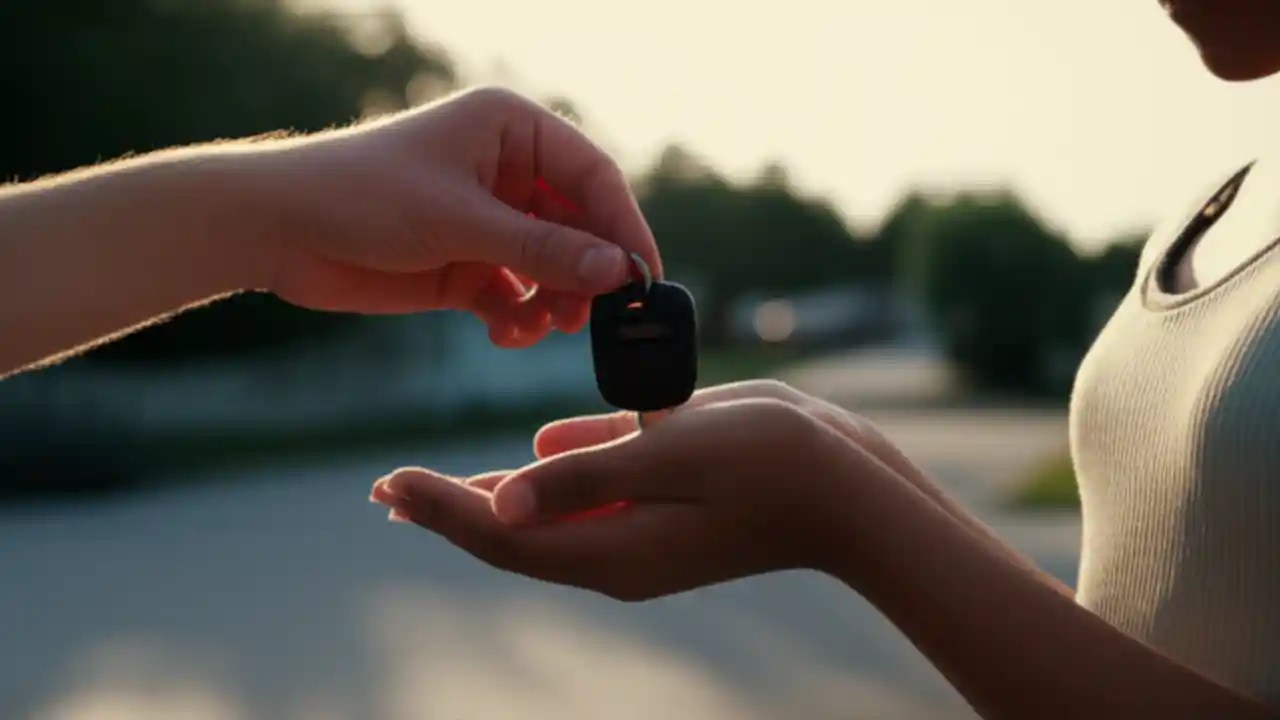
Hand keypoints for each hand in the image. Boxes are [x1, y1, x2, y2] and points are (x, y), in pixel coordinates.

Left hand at [237, 86, 659, 346]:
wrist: (276, 231)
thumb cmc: (362, 196)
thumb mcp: (461, 222)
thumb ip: (544, 250)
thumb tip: (619, 272)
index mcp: (512, 130)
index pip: (594, 176)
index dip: (623, 227)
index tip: (644, 278)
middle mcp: (508, 171)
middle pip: (579, 227)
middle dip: (587, 273)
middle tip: (593, 317)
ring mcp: (487, 221)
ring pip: (552, 266)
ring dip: (555, 300)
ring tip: (542, 326)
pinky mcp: (465, 264)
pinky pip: (516, 294)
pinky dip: (518, 317)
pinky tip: (504, 334)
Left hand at [369, 381, 905, 599]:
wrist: (852, 488)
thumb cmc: (770, 461)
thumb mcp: (673, 455)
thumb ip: (587, 475)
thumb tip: (502, 503)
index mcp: (612, 548)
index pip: (503, 535)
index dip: (441, 508)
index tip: (388, 483)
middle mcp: (618, 548)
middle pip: (512, 532)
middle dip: (447, 507)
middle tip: (386, 489)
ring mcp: (643, 529)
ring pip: (546, 512)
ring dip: (489, 494)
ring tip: (430, 484)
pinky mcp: (665, 504)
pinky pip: (592, 491)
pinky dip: (551, 473)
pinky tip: (521, 456)